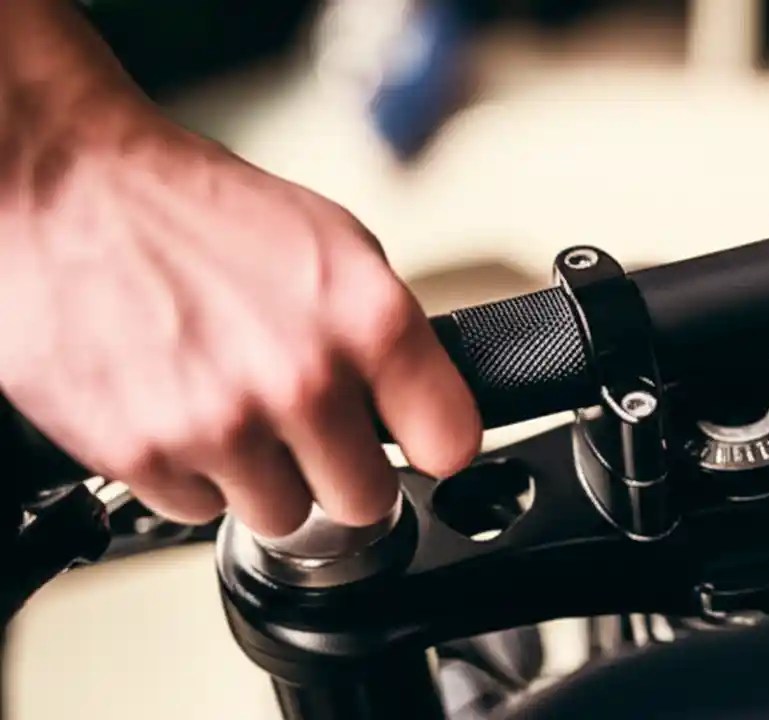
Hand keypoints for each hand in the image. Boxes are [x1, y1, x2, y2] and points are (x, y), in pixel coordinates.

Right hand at [0, 96, 480, 536]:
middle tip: (307, 429)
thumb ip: (386, 335)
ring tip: (232, 408)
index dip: (431, 445)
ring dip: (264, 479)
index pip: (452, 443)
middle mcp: (302, 380)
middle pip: (367, 502)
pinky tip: (178, 410)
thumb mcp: (333, 246)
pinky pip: (199, 512)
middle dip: (341, 472)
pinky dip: (193, 476)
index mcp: (368, 320)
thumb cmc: (196, 212)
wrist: (70, 193)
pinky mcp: (147, 457)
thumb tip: (421, 402)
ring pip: (284, 517)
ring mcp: (223, 426)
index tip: (415, 444)